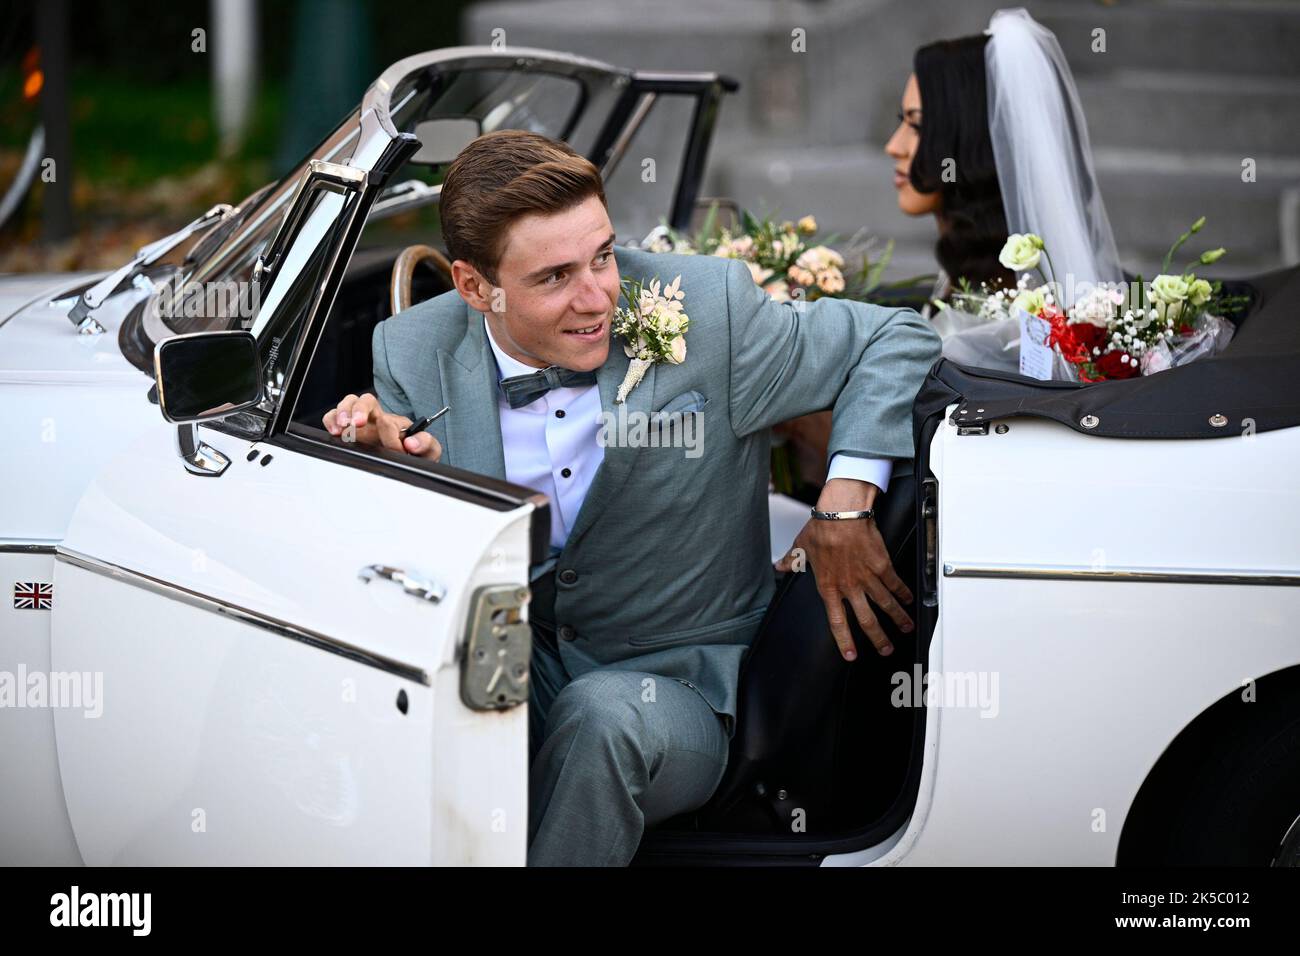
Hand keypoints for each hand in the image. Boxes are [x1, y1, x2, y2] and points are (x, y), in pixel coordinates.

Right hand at [322, 393, 441, 460]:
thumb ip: (426, 444)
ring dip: (342, 413)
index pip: (389, 419)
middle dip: (359, 409)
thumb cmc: (416, 453)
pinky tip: (334, 432)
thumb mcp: (429, 451)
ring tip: (342, 427)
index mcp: (396, 423)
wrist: (406, 461)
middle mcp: (376, 419)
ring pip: (348, 405)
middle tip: (357, 423)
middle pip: (365, 401)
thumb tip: (411, 443)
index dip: (389, 432)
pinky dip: (330, 421)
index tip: (394, 445)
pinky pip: (334, 419)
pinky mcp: (346, 432)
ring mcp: (360, 425)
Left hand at [774, 478, 912, 659]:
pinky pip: (895, 584)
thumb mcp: (801, 548)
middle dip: (878, 638)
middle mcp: (850, 586)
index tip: (851, 654)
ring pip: (886, 605)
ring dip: (897, 619)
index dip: (844, 640)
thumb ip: (791, 562)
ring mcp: (868, 577)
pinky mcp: (882, 565)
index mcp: (829, 586)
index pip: (837, 621)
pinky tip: (909, 601)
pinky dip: (904, 594)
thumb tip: (779, 567)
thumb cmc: (822, 529)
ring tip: (906, 629)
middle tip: (885, 649)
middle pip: (867, 620)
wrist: (842, 513)